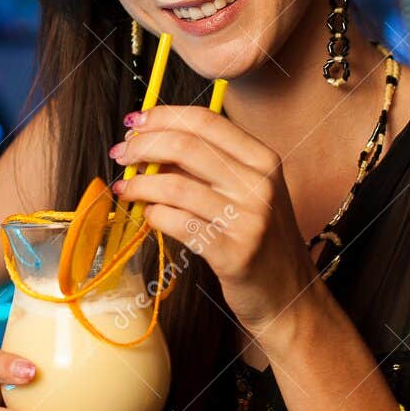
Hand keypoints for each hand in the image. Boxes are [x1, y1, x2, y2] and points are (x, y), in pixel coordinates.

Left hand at [110, 105, 318, 344]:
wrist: (289, 293)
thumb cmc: (258, 237)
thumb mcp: (244, 192)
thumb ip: (204, 166)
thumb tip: (148, 142)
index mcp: (263, 159)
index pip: (206, 121)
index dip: (163, 116)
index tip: (134, 121)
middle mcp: (260, 184)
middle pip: (187, 146)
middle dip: (142, 146)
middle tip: (120, 154)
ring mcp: (249, 219)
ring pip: (176, 186)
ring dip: (140, 185)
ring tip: (125, 189)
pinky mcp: (233, 253)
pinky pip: (178, 223)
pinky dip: (154, 215)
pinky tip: (148, 216)